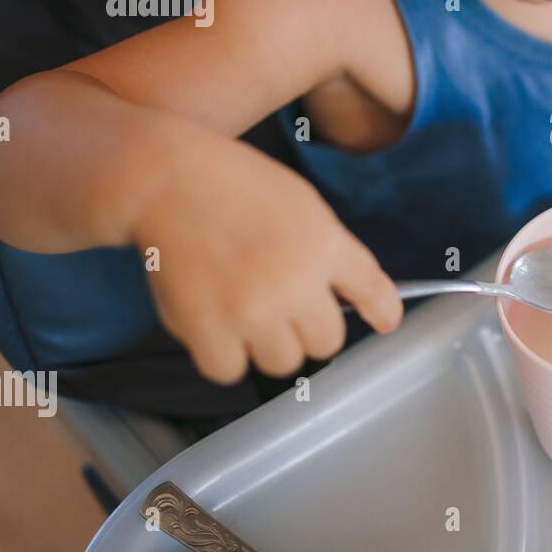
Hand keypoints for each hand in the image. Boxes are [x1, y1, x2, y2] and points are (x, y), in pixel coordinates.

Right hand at [131, 135, 402, 383]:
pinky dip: (223, 356)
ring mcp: (253, 309)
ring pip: (283, 363)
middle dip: (309, 329)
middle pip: (327, 342)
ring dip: (268, 346)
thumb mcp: (301, 204)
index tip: (385, 322)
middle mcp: (296, 281)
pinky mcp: (208, 329)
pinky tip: (216, 327)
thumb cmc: (233, 186)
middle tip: (284, 309)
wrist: (166, 180)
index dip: (382, 312)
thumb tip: (345, 297)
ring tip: (246, 315)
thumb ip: (327, 250)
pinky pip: (230, 371)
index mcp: (325, 244)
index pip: (372, 291)